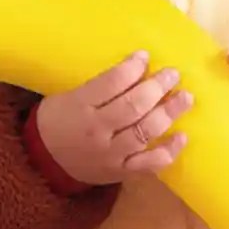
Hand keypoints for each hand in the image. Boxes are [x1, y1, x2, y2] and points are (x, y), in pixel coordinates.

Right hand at [36, 51, 192, 184]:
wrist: (43, 163)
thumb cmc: (57, 121)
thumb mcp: (69, 96)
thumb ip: (99, 86)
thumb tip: (136, 66)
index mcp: (80, 106)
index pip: (111, 83)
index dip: (133, 68)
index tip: (145, 56)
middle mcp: (97, 131)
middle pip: (133, 107)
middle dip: (157, 87)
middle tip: (173, 74)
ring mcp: (111, 154)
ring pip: (144, 132)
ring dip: (168, 113)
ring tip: (185, 98)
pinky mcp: (121, 172)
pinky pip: (149, 164)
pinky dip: (168, 151)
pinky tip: (182, 136)